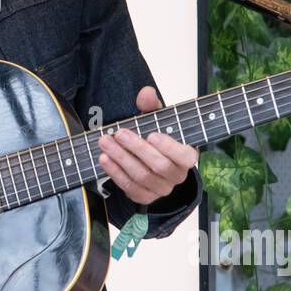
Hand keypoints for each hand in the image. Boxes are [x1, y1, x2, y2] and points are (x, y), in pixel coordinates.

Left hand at [96, 86, 198, 205]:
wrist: (149, 161)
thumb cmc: (157, 138)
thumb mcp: (157, 120)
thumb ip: (152, 106)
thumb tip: (146, 93)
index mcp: (186, 157)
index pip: (185, 156)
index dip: (169, 147)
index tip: (152, 135)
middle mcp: (176, 176)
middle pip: (159, 166)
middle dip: (137, 148)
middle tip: (119, 134)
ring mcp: (161, 189)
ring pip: (141, 176)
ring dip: (121, 158)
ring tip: (105, 142)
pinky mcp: (144, 196)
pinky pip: (129, 187)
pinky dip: (115, 172)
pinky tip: (104, 158)